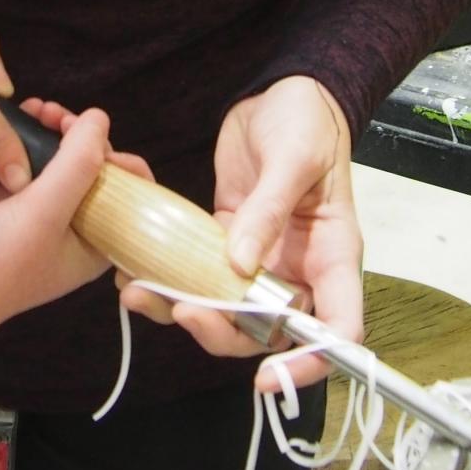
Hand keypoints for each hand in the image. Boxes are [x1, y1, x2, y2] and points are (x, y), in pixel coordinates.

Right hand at [0, 107, 112, 344]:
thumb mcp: (46, 213)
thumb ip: (78, 163)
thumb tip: (100, 119)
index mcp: (93, 245)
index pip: (126, 196)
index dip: (118, 160)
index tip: (93, 136)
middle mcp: (68, 230)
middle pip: (90, 171)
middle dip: (80, 138)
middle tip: (58, 117)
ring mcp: (31, 215)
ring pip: (54, 161)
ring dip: (50, 132)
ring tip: (36, 110)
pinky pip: (19, 160)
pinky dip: (19, 138)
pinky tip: (14, 118)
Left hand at [121, 77, 362, 393]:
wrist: (281, 93)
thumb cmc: (307, 122)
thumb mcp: (294, 159)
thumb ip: (269, 210)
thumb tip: (240, 263)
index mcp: (332, 258)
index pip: (336, 329)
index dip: (310, 363)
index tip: (269, 376)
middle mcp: (298, 270)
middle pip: (269, 334)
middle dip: (224, 335)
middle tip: (186, 313)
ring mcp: (260, 261)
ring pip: (226, 314)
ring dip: (186, 315)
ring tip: (142, 294)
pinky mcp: (226, 243)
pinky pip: (198, 279)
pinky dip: (168, 284)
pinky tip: (134, 274)